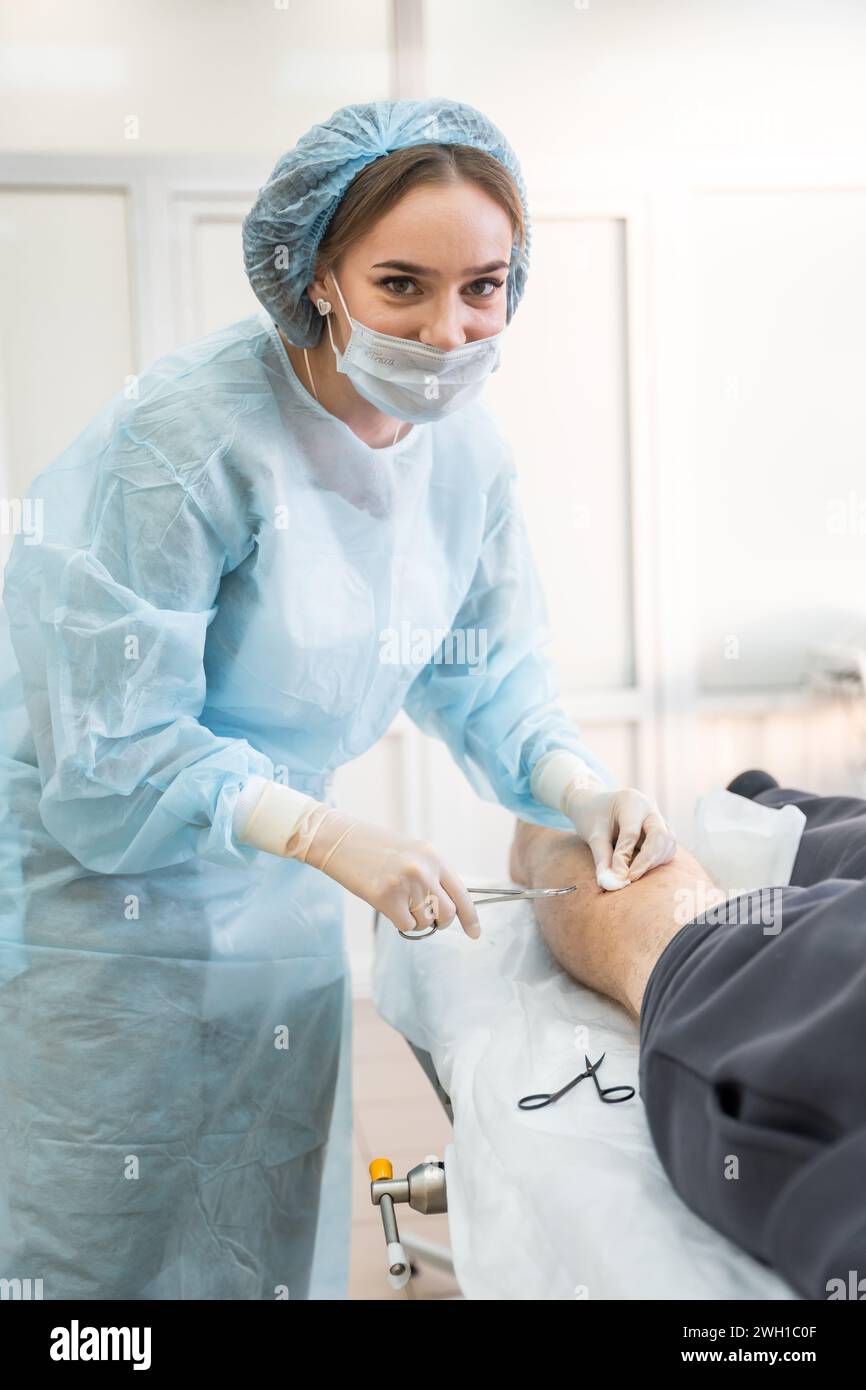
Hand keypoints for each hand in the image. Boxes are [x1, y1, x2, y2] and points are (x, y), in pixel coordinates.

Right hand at [302, 811, 481, 939]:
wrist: (340, 839)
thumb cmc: (375, 848)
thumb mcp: (413, 853)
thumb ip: (432, 875)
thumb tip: (446, 907)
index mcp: (434, 857)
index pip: (462, 893)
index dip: (470, 917)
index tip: (474, 933)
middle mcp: (424, 870)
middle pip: (447, 913)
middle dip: (438, 921)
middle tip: (424, 916)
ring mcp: (406, 884)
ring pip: (425, 922)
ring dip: (414, 919)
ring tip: (398, 901)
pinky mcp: (386, 897)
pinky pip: (405, 925)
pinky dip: (400, 922)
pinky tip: (388, 905)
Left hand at [563, 785, 676, 889]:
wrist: (594, 804)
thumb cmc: (592, 817)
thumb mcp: (594, 836)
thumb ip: (602, 859)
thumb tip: (610, 884)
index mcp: (630, 802)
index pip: (632, 833)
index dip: (625, 858)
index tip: (618, 877)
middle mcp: (649, 808)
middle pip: (660, 835)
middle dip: (648, 860)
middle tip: (631, 879)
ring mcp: (658, 818)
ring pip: (668, 843)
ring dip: (654, 862)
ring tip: (633, 875)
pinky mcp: (662, 830)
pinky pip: (668, 848)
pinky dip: (657, 861)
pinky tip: (641, 869)